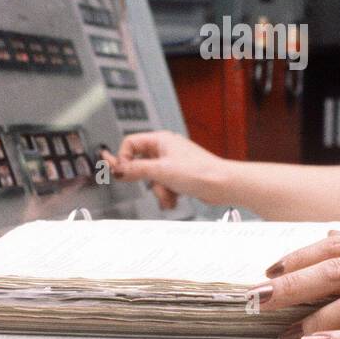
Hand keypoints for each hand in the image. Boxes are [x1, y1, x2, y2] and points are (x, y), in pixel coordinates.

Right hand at [102, 130, 228, 209]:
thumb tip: (118, 169)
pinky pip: (163, 185)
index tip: (122, 173)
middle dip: (147, 179)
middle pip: (140, 163)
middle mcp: (166, 149)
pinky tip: (175, 198)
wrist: (222, 184)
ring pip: (152, 178)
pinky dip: (167, 194)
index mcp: (160, 140)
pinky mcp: (179, 176)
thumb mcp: (161, 171)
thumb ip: (136, 170)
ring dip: (159, 190)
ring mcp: (172, 163)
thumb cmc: (200, 171)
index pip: (130, 143)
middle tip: (151, 184)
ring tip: (169, 194)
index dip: (124, 158)